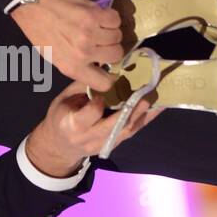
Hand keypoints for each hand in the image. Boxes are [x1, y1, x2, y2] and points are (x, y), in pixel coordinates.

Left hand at [10, 0, 123, 91]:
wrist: (33, 4)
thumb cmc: (42, 31)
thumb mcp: (56, 58)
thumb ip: (78, 66)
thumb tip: (97, 68)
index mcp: (72, 67)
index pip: (105, 83)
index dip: (108, 74)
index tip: (106, 65)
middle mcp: (83, 53)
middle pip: (117, 54)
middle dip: (111, 47)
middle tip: (100, 40)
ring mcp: (89, 33)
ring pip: (118, 35)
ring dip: (110, 30)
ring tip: (97, 26)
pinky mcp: (94, 15)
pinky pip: (115, 19)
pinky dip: (110, 17)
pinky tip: (99, 16)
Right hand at [25, 81, 162, 176]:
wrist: (59, 145)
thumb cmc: (60, 116)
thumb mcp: (64, 99)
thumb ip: (83, 87)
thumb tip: (106, 71)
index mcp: (72, 126)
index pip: (92, 114)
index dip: (101, 101)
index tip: (108, 86)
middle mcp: (88, 139)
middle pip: (114, 126)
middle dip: (132, 110)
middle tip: (145, 94)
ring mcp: (101, 146)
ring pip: (126, 131)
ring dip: (143, 115)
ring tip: (157, 99)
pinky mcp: (112, 146)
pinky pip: (130, 133)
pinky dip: (143, 120)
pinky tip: (156, 109)